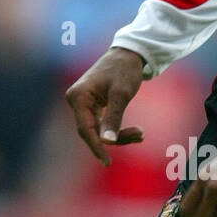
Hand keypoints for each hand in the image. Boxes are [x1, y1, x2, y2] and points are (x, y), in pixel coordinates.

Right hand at [65, 46, 145, 167]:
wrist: (128, 53)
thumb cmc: (124, 70)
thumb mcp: (122, 94)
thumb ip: (114, 119)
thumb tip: (107, 143)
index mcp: (79, 96)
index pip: (85, 129)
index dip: (97, 147)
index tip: (108, 163)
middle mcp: (76, 100)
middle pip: (92, 131)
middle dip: (115, 138)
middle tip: (140, 135)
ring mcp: (82, 103)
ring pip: (98, 129)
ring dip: (119, 134)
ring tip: (140, 133)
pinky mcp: (90, 105)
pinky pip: (101, 123)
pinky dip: (117, 128)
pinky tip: (135, 132)